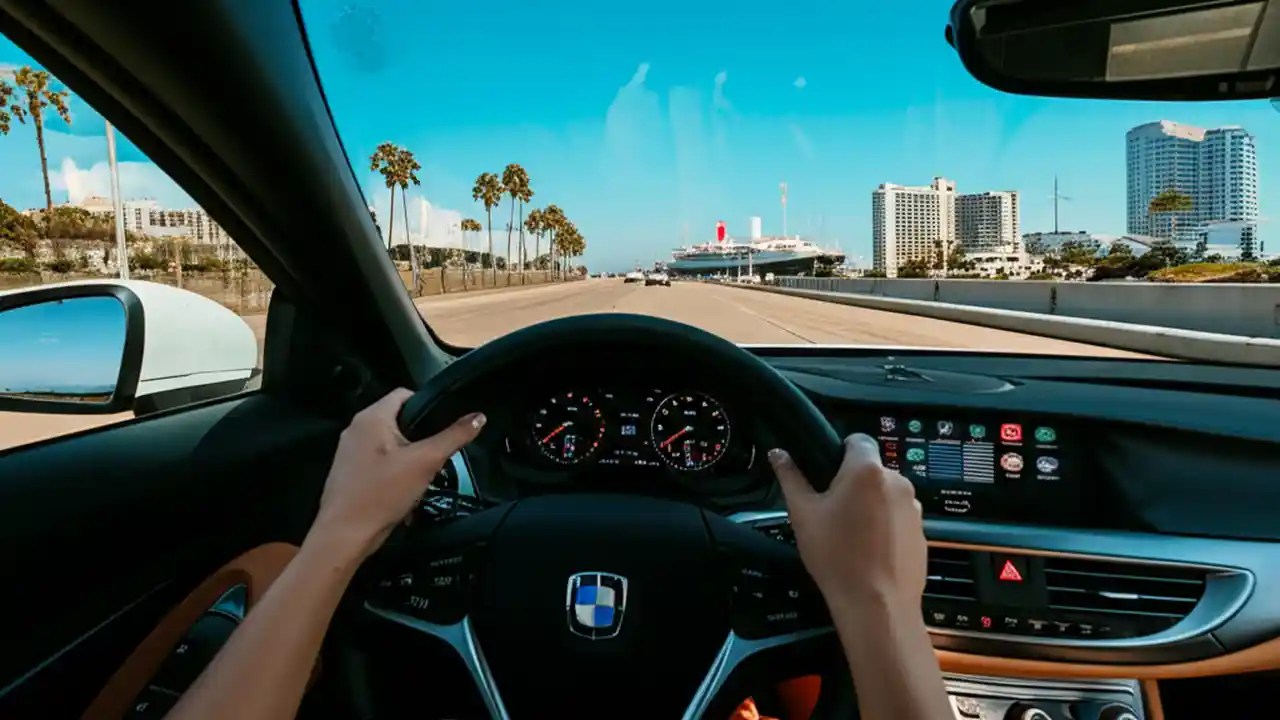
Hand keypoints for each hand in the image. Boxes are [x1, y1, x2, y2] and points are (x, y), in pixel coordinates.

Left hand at [310, 388, 484, 559]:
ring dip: (409, 456)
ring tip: (425, 474)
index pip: (405, 394)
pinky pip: (379, 461)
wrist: (344, 535)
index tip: (445, 427)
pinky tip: (405, 490)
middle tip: (438, 455)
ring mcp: (349, 451)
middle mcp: (356, 428)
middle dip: (421, 436)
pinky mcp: (349, 472)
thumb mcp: (426, 462)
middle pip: (398, 420)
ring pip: (389, 443)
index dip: (428, 406)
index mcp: (371, 417)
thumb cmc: (383, 492)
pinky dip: (394, 470)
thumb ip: (454, 437)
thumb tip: (479, 416)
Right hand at [768, 434, 925, 612]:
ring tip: (851, 535)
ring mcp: (914, 508)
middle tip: (832, 511)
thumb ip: (790, 478)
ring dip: (871, 505)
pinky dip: (886, 526)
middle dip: (854, 483)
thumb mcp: (803, 514)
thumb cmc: (835, 554)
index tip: (826, 474)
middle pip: (872, 470)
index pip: (857, 440)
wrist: (877, 605)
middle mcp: (897, 481)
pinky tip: (871, 551)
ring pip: (886, 495)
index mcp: (867, 470)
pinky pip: (899, 518)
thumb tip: (778, 453)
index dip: (840, 451)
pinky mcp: (922, 532)